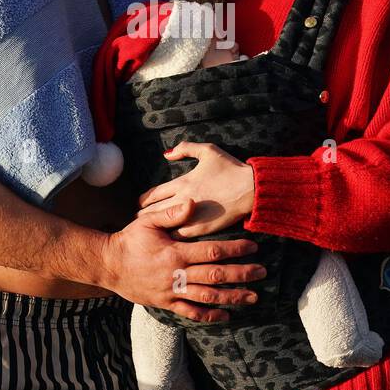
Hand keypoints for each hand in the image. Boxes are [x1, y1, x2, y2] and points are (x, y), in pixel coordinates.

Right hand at [102, 197, 265, 321]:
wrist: (108, 265)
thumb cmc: (129, 240)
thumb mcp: (147, 221)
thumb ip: (171, 213)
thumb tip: (193, 202)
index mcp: (175, 252)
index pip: (212, 250)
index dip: (234, 249)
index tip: (253, 247)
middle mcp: (177, 274)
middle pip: (216, 275)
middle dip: (242, 274)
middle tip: (262, 272)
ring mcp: (172, 291)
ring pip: (208, 297)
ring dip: (232, 297)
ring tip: (252, 296)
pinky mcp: (166, 303)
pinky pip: (191, 312)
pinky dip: (209, 315)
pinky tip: (225, 315)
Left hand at [136, 142, 254, 238]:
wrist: (250, 188)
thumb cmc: (231, 168)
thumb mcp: (208, 151)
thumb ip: (185, 149)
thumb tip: (166, 154)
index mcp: (183, 182)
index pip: (154, 193)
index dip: (144, 200)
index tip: (140, 204)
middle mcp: (183, 200)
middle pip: (155, 210)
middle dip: (144, 215)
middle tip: (138, 220)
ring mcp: (192, 216)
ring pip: (164, 225)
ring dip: (155, 228)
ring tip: (149, 232)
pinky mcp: (202, 229)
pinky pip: (180, 235)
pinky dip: (172, 236)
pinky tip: (167, 240)